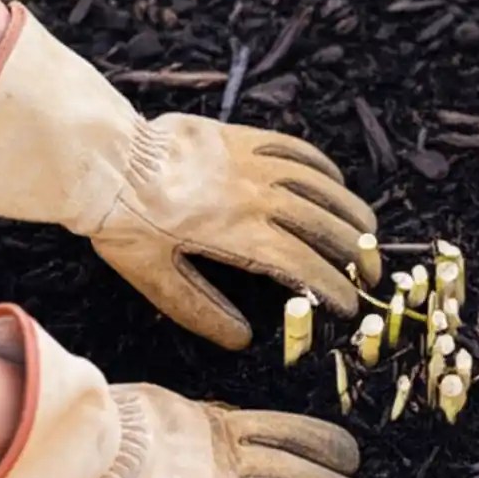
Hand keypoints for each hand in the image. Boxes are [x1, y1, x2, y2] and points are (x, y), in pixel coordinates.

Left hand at [89, 113, 378, 349]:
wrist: (105, 160)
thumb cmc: (124, 224)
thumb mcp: (154, 279)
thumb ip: (200, 310)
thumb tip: (242, 338)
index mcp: (241, 234)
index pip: (305, 266)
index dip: (335, 289)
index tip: (350, 306)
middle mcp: (258, 197)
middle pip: (326, 225)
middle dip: (357, 253)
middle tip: (373, 275)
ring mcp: (253, 163)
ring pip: (321, 185)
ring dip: (350, 211)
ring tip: (368, 232)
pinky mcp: (243, 139)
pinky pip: (297, 150)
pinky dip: (323, 169)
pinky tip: (334, 183)